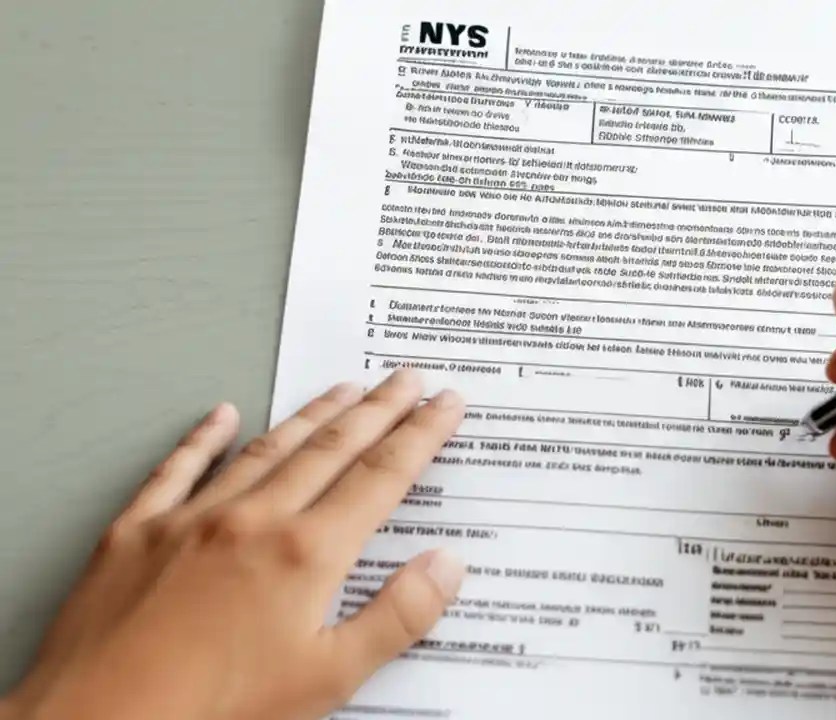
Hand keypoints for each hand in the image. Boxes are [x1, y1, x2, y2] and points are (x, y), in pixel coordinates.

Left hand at [0, 369, 465, 719]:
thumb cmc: (212, 714)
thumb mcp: (327, 680)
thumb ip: (396, 618)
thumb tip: (447, 565)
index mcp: (306, 555)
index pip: (381, 477)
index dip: (420, 436)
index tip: (444, 405)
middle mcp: (252, 521)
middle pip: (332, 449)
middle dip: (378, 410)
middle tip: (406, 378)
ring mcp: (191, 521)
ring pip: (266, 450)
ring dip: (312, 416)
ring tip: (343, 389)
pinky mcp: (136, 534)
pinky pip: (176, 469)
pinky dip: (202, 439)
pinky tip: (220, 416)